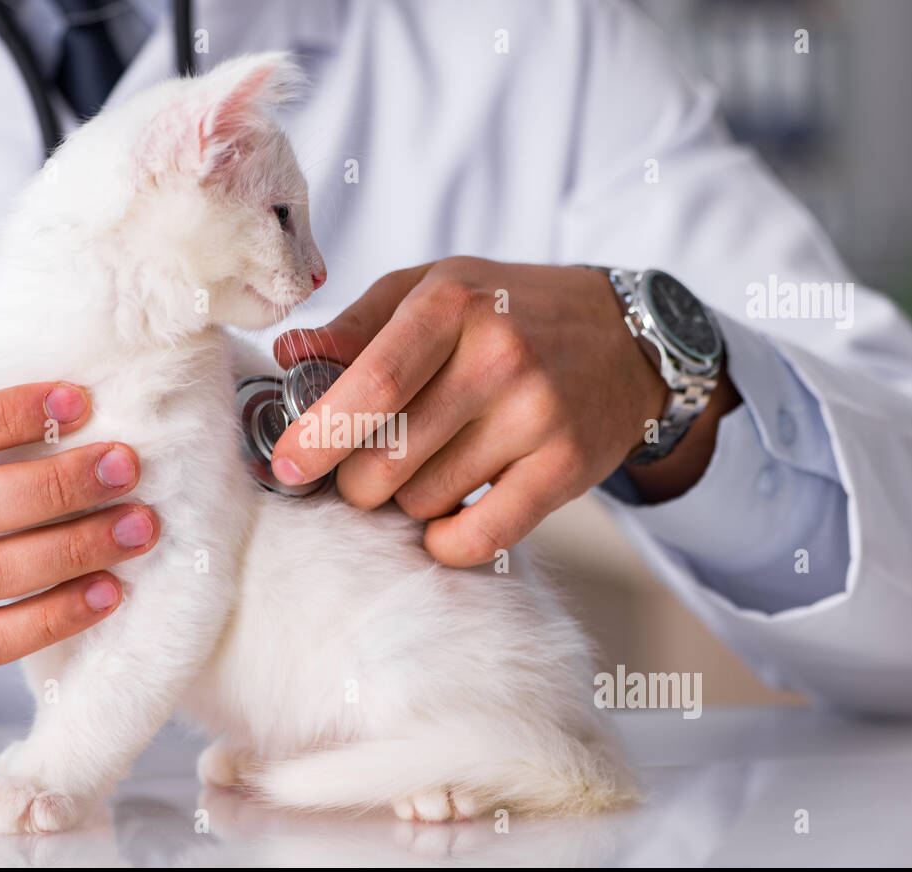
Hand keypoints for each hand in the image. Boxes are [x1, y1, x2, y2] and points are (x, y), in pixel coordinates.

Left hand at [270, 258, 738, 566]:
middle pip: (389, 459)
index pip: (371, 385)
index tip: (284, 466)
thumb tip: (288, 360)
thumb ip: (358, 324)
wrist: (628, 338)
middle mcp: (499, 358)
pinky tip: (442, 520)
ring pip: (425, 499)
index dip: (317, 436)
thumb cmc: (510, 311)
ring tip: (426, 470)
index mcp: (452, 305)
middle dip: (355, 481)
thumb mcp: (435, 289)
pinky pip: (480, 536)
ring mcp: (537, 416)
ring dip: (406, 500)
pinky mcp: (566, 468)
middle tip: (361, 471)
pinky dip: (446, 541)